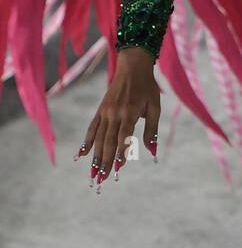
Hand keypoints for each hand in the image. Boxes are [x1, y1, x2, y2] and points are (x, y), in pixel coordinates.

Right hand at [75, 47, 160, 188]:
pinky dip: (86, 142)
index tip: (119, 168)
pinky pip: (92, 128)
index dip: (121, 152)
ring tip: (93, 174)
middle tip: (102, 180)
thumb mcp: (155, 106)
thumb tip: (152, 151)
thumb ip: (152, 129)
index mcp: (130, 112)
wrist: (132, 67)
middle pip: (109, 141)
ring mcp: (106, 112)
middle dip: (105, 162)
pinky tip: (81, 155)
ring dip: (95, 158)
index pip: (124, 136)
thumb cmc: (147, 88)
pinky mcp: (100, 110)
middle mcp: (115, 113)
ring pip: (99, 138)